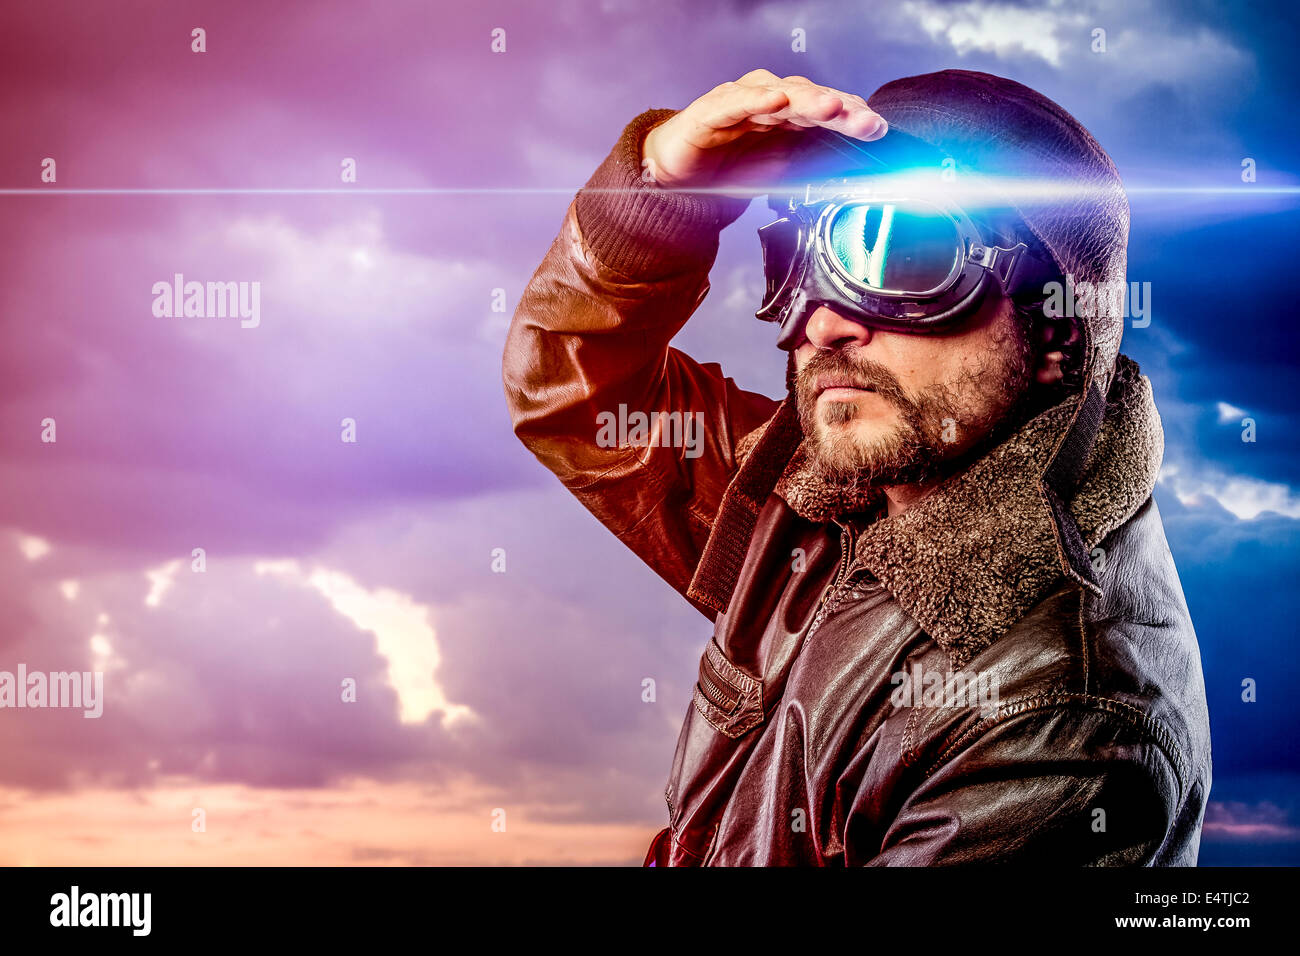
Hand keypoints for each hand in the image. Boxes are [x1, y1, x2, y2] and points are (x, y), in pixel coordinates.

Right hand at [641, 69, 887, 197]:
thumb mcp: (776, 176)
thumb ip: (805, 167)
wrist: (673, 179)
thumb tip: (845, 173)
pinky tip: (777, 100)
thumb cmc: (725, 170)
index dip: (853, 117)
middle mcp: (769, 101)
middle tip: (865, 122)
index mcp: (789, 116)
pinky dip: (757, 99)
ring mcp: (741, 101)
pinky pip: (737, 101)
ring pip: (780, 95)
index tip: (878, 129)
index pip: (828, 111)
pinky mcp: (711, 110)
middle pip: (812, 99)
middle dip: (842, 110)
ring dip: (808, 100)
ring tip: (831, 107)